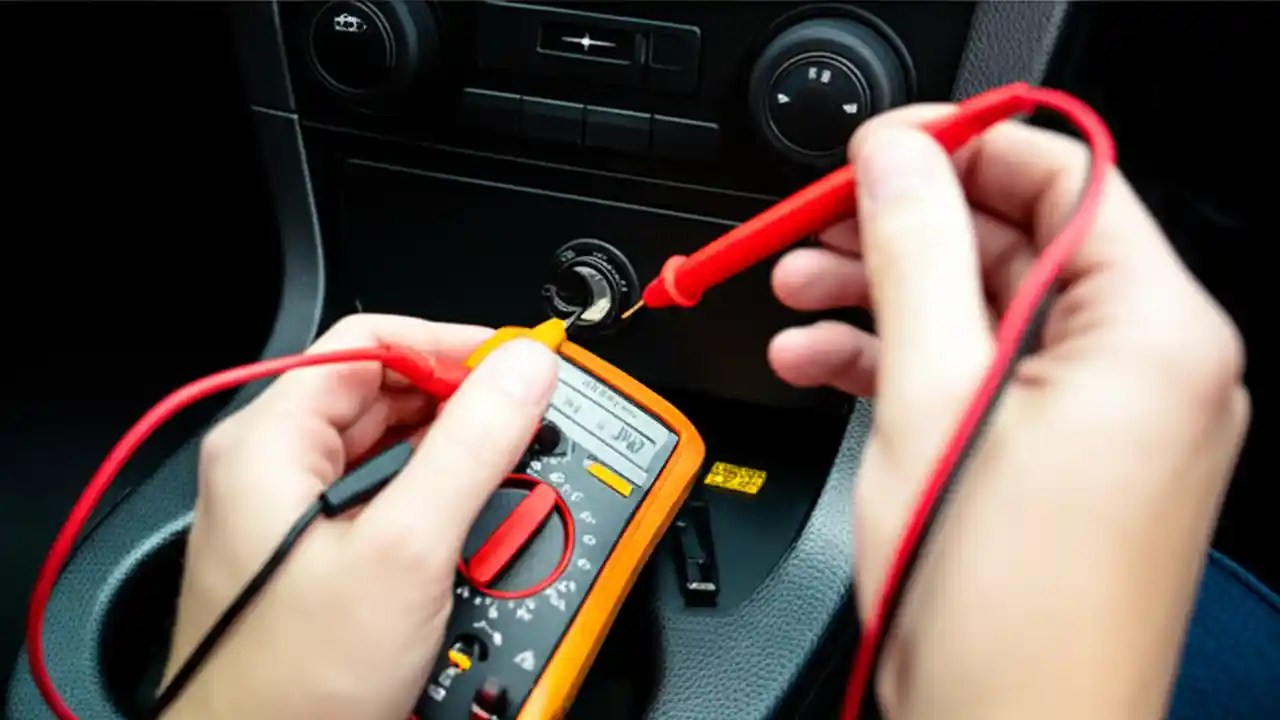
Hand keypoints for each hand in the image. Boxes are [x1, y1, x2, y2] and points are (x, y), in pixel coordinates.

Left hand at [162, 315, 558, 719]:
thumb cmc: (292, 684)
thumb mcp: (406, 548)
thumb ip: (471, 447)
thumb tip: (522, 371)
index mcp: (270, 443)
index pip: (370, 342)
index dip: (450, 346)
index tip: (516, 369)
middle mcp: (273, 469)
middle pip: (385, 392)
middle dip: (462, 404)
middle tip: (525, 423)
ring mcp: (292, 515)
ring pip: (392, 449)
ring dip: (455, 456)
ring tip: (507, 476)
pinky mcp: (319, 558)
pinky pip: (387, 501)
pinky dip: (437, 502)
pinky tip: (471, 526)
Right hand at [769, 109, 1248, 717]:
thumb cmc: (997, 605)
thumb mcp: (933, 396)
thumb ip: (914, 254)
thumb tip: (894, 159)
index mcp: (1153, 333)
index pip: (1061, 179)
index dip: (959, 150)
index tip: (876, 151)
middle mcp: (1146, 371)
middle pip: (1012, 246)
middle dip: (899, 233)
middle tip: (812, 231)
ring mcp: (1103, 422)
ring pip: (984, 314)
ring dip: (884, 299)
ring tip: (797, 301)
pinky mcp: (1057, 463)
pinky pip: (980, 379)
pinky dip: (903, 364)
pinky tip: (823, 365)